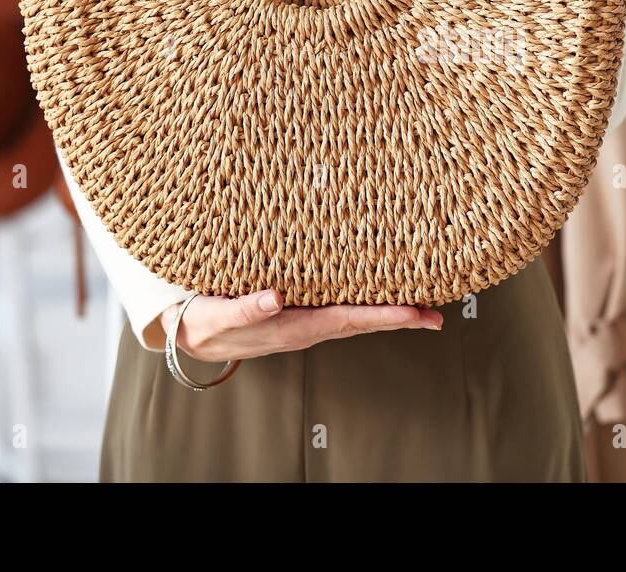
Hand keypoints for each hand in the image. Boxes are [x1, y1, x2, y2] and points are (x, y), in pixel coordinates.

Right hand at [158, 290, 443, 363]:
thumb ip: (245, 309)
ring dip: (388, 312)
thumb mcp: (217, 316)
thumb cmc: (204, 322)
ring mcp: (305, 321)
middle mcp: (306, 327)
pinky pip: (340, 308)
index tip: (414, 313)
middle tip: (436, 315)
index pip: (348, 320)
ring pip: (354, 316)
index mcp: (293, 327)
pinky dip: (366, 303)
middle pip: (361, 321)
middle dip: (400, 318)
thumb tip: (276, 298)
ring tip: (420, 305)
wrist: (189, 332)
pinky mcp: (300, 312)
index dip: (383, 316)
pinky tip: (381, 295)